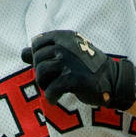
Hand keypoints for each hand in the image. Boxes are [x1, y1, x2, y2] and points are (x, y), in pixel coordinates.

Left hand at [21, 30, 135, 109]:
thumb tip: (22, 53)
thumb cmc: (87, 67)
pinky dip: (51, 97)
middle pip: (37, 60)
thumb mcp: (67, 54)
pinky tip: (55, 99)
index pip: (37, 44)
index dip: (38, 58)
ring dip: (44, 85)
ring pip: (41, 74)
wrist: (113, 80)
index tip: (49, 68)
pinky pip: (51, 90)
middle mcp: (64, 46)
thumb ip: (44, 52)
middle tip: (52, 82)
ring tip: (53, 89)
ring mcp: (68, 62)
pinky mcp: (73, 79)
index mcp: (63, 37)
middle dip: (41, 74)